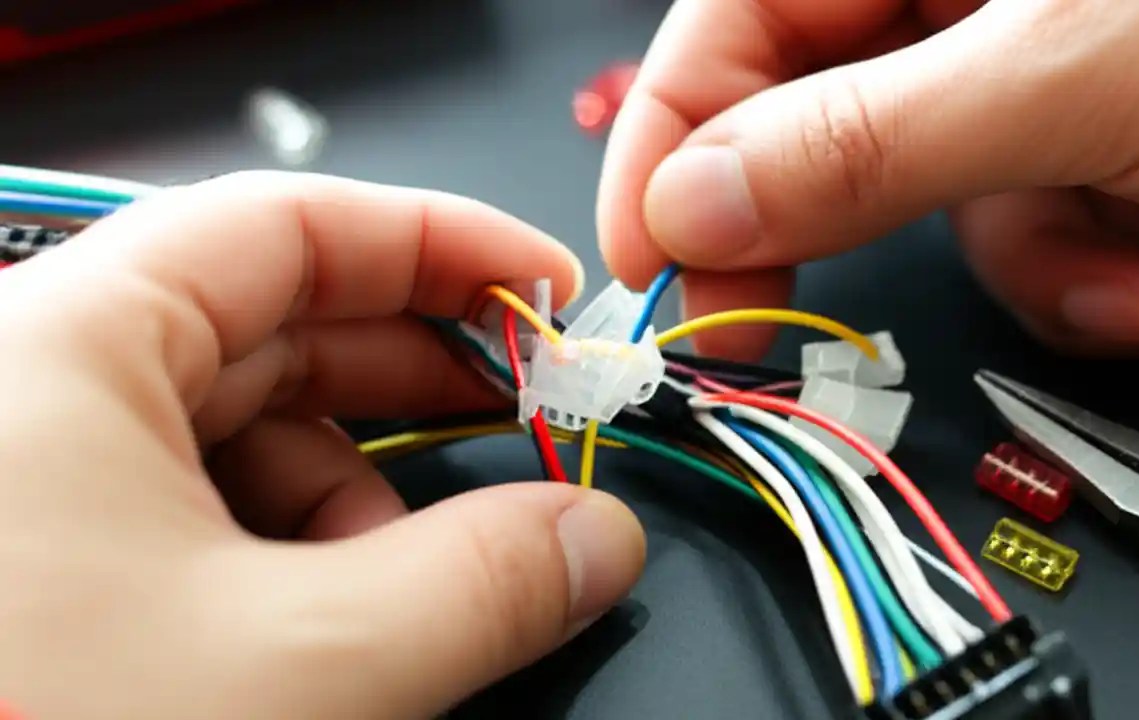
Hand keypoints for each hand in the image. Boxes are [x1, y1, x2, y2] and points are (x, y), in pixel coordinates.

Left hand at [0, 172, 644, 718]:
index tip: (544, 290)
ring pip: (241, 439)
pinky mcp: (37, 569)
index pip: (292, 225)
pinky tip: (325, 636)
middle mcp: (32, 392)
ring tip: (409, 595)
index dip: (441, 245)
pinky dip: (287, 564)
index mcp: (63, 345)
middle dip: (417, 382)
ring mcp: (28, 482)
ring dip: (354, 505)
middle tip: (530, 423)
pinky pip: (196, 521)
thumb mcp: (300, 670)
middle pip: (277, 326)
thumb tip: (595, 538)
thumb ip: (484, 587)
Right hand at [598, 0, 1138, 357]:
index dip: (673, 148)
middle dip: (830, 230)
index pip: (728, 27)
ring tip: (1109, 280)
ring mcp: (1034, 56)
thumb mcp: (1071, 72)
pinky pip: (1035, 216)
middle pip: (817, 116)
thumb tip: (691, 201)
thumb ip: (862, 141)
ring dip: (1021, 260)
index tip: (653, 267)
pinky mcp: (1099, 127)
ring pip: (939, 191)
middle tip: (770, 327)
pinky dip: (1089, 269)